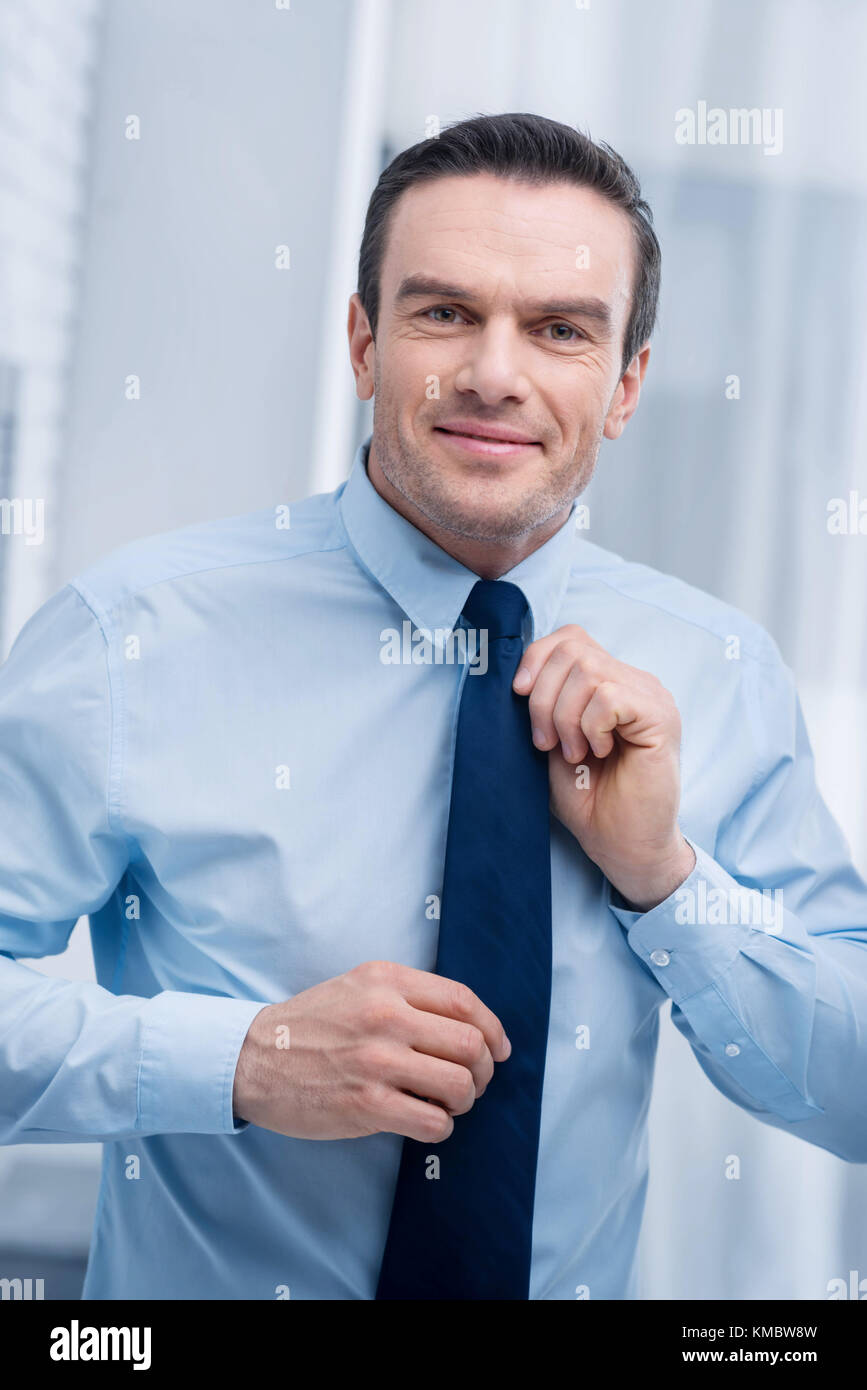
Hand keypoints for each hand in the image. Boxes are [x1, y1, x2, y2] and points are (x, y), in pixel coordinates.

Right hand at [232, 959, 510, 1141]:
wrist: (253, 1058)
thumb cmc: (311, 1024)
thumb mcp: (359, 986)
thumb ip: (408, 996)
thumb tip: (469, 1026)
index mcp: (387, 981)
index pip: (464, 1001)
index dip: (493, 1029)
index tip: (499, 1049)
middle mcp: (386, 1015)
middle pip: (470, 1045)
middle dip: (483, 1070)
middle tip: (473, 1082)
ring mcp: (376, 1061)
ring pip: (459, 1085)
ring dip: (464, 1100)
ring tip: (447, 1103)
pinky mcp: (366, 1104)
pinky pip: (433, 1121)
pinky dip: (441, 1127)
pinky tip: (425, 1121)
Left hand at [513, 625, 694, 910]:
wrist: (620, 844)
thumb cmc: (588, 798)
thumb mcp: (551, 740)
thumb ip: (542, 702)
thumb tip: (515, 674)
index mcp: (610, 682)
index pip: (570, 637)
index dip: (536, 659)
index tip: (518, 697)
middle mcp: (635, 682)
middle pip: (573, 649)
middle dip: (543, 697)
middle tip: (547, 742)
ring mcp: (651, 697)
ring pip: (588, 671)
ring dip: (565, 717)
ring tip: (574, 752)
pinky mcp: (660, 718)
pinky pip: (609, 696)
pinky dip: (590, 726)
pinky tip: (598, 752)